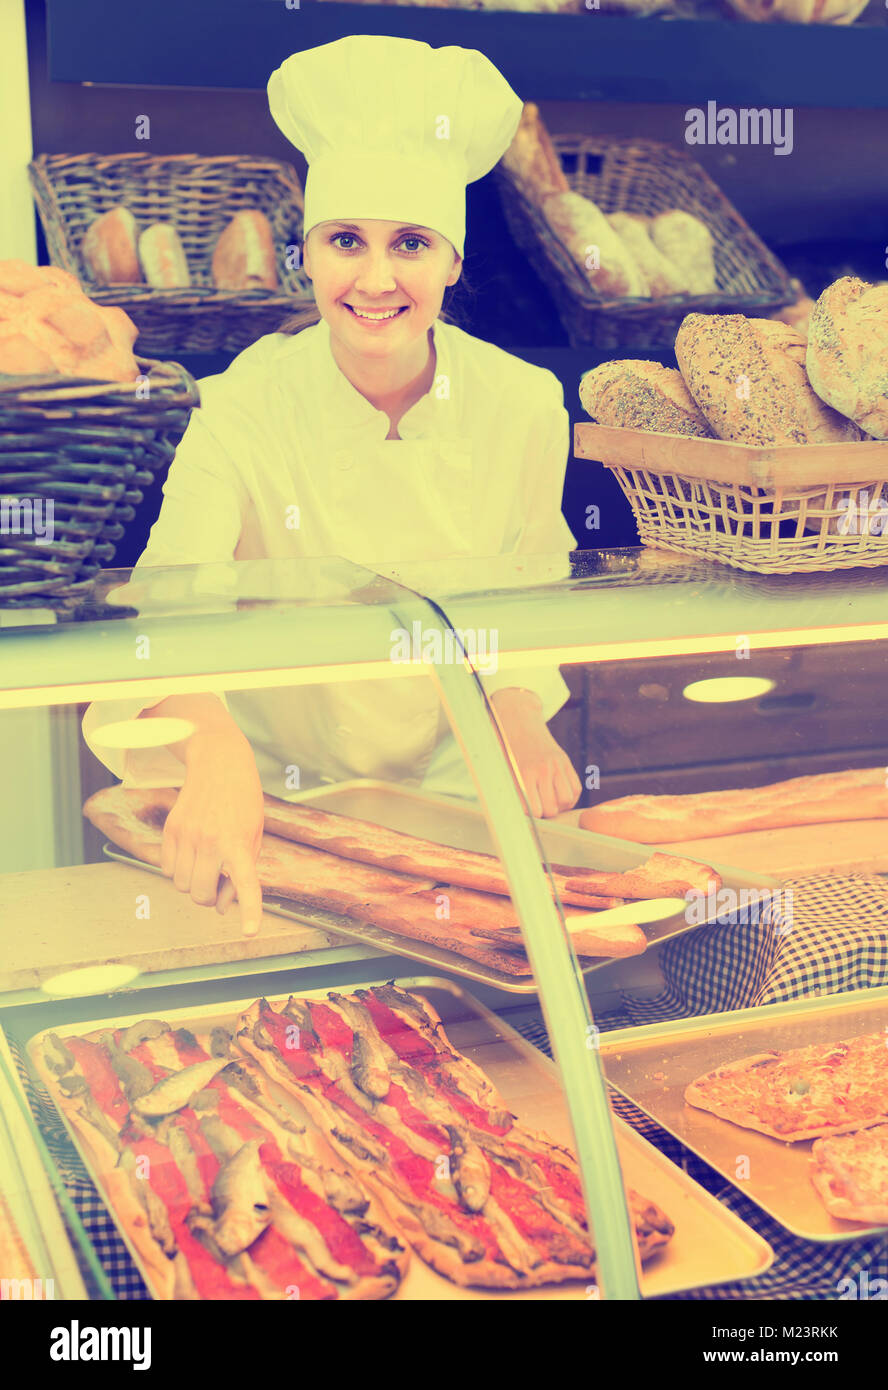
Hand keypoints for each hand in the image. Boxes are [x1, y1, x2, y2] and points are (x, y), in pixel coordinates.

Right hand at [159, 729, 264, 934]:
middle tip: (220, 883)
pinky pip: (168, 869)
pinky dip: (179, 870)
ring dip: (194, 883)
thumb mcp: (252, 836)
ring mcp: (187, 835)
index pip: (246, 883)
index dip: (250, 910)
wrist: (219, 762)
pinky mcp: (171, 830)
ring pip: (182, 886)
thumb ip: (241, 873)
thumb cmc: (243, 803)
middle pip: (201, 895)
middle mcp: (211, 841)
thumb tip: (220, 908)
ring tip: (208, 862)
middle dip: (210, 897)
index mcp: (238, 843)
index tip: (250, 932)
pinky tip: (192, 853)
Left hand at [491, 690, 581, 818]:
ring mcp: (556, 765)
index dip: (530, 816)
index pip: (533, 810)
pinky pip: (576, 789)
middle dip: (544, 812)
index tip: (526, 813)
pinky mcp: (565, 761)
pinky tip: (558, 795)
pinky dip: (569, 797)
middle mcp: (542, 770)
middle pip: (550, 808)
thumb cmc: (506, 750)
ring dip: (559, 806)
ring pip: (566, 801)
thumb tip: (518, 816)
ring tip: (549, 801)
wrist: (518, 722)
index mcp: (524, 774)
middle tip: (537, 807)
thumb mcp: (504, 770)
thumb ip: (514, 792)